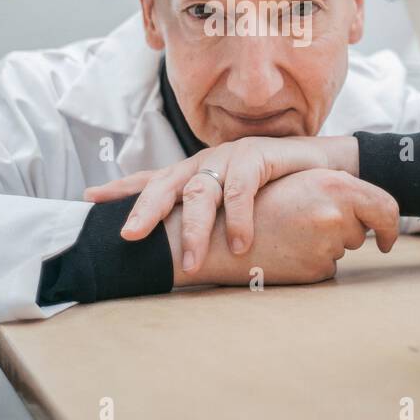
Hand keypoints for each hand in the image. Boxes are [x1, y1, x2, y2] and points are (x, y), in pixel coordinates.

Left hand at [84, 135, 360, 273]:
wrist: (330, 166)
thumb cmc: (282, 189)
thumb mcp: (241, 204)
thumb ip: (213, 216)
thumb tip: (183, 250)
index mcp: (198, 171)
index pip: (154, 178)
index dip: (122, 188)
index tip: (89, 200)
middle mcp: (207, 160)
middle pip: (166, 183)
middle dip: (144, 210)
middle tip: (129, 238)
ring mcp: (230, 155)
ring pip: (200, 191)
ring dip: (196, 230)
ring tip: (194, 264)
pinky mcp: (258, 155)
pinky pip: (241, 189)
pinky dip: (238, 219)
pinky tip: (239, 243)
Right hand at [167, 168, 400, 286]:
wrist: (220, 236)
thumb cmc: (257, 202)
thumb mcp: (301, 183)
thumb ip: (336, 191)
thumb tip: (368, 212)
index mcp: (333, 185)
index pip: (385, 208)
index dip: (390, 225)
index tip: (385, 238)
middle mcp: (335, 215)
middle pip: (360, 229)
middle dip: (342, 228)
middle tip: (305, 221)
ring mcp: (326, 246)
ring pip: (341, 248)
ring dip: (324, 244)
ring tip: (288, 233)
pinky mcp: (315, 271)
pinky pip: (324, 267)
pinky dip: (310, 262)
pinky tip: (285, 252)